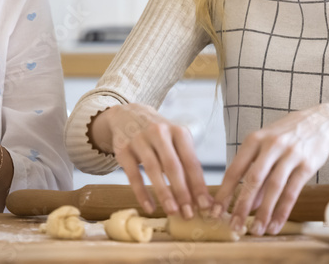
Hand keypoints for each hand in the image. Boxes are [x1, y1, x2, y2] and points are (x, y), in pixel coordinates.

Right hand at [91, 103, 210, 219]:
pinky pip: (133, 174)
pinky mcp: (123, 149)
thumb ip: (188, 167)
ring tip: (172, 212)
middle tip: (189, 213)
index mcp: (178, 131)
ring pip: (153, 169)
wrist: (128, 116)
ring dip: (164, 193)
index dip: (198, 185)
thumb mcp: (176, 143)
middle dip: (182, 191)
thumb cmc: (160, 136)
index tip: (205, 205)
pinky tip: (149, 207)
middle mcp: (159, 132)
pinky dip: (141, 193)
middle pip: (172, 165)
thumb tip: (203, 200)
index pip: (190, 161)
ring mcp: (139, 140)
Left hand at [210, 105, 328, 234]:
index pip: (235, 169)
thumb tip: (247, 203)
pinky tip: (275, 224)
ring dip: (263, 212)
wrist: (322, 122)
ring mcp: (290, 154)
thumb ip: (256, 170)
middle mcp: (271, 145)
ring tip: (256, 230)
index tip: (215, 210)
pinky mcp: (307, 165)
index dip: (225, 192)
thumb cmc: (288, 135)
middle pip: (253, 179)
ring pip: (273, 188)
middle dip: (241, 205)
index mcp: (255, 139)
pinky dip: (283, 211)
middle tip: (234, 226)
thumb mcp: (267, 145)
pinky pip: (292, 192)